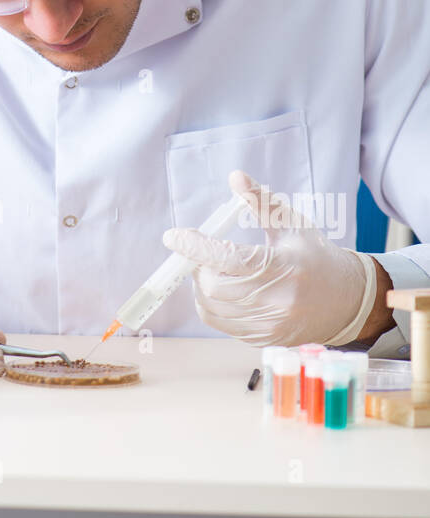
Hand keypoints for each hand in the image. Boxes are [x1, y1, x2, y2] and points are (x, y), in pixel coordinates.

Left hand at [162, 170, 377, 347]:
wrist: (345, 301)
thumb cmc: (315, 257)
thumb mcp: (292, 224)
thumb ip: (260, 201)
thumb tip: (235, 177)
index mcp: (285, 268)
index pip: (229, 258)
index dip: (196, 247)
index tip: (173, 236)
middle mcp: (278, 302)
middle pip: (214, 286)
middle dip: (197, 266)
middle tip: (198, 252)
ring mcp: (270, 326)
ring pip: (211, 308)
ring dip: (201, 285)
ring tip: (211, 268)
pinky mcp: (263, 340)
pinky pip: (220, 323)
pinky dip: (211, 303)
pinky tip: (223, 288)